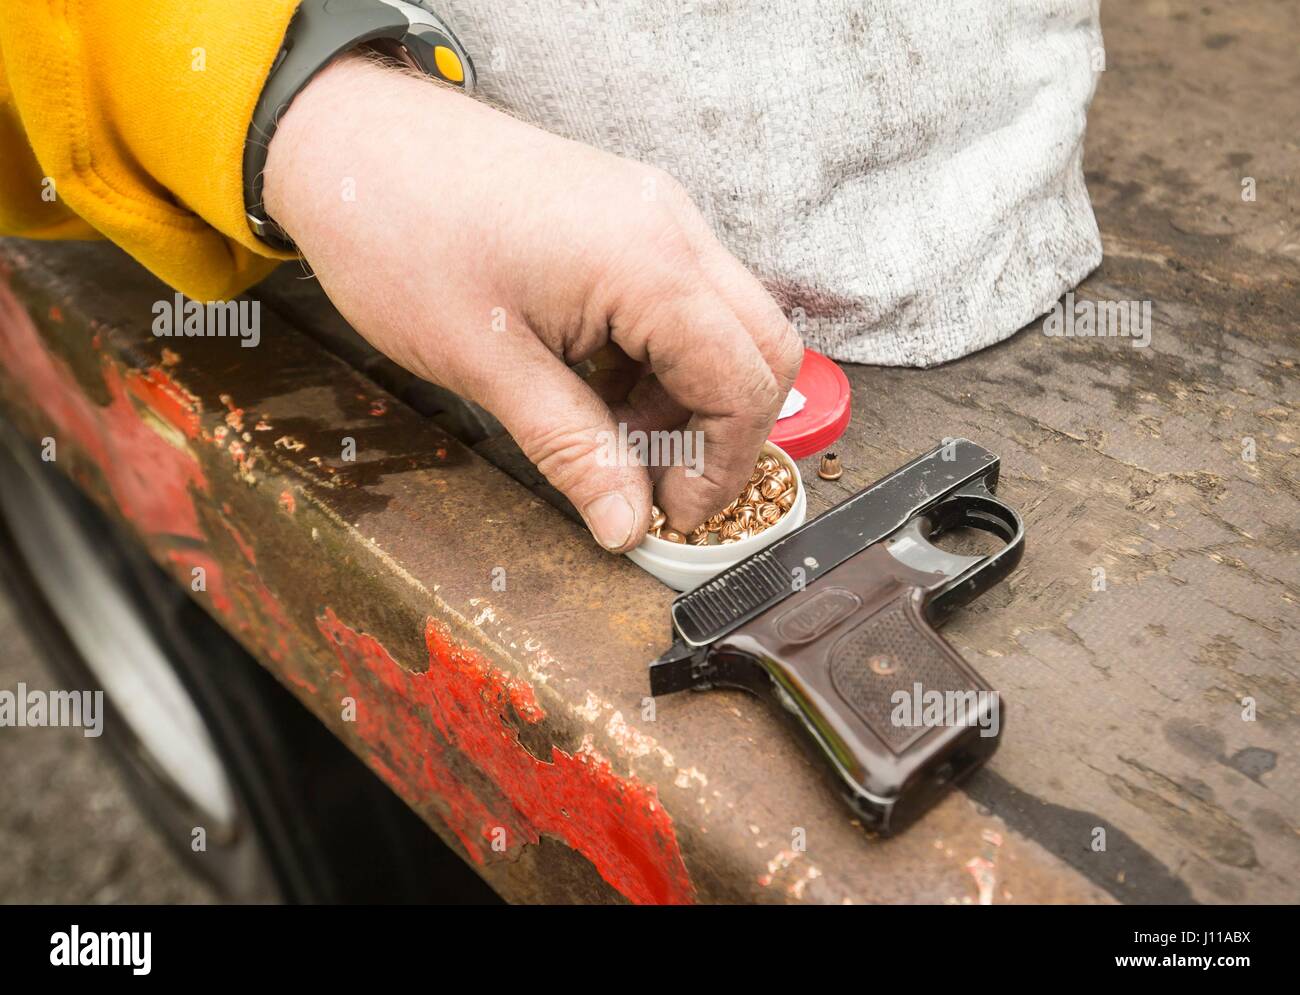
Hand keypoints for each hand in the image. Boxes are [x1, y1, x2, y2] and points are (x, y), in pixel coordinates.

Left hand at [263, 53, 801, 551]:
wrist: (347, 141)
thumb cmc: (400, 234)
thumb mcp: (486, 364)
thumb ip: (573, 449)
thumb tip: (627, 525)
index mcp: (648, 263)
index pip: (745, 381)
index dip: (724, 465)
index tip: (676, 514)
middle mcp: (671, 227)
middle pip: (762, 348)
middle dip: (724, 432)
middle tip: (661, 486)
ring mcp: (653, 214)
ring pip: (724, 326)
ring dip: (687, 397)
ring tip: (613, 440)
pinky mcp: (626, 216)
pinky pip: (679, 299)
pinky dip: (659, 359)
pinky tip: (598, 390)